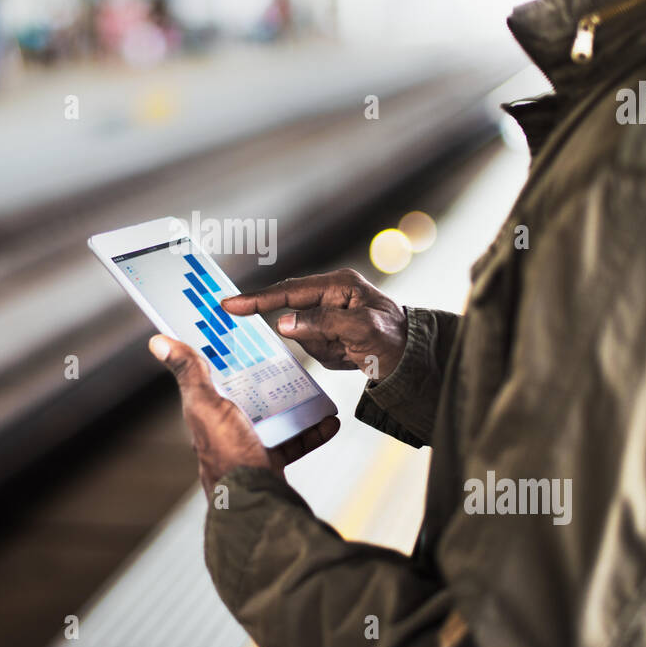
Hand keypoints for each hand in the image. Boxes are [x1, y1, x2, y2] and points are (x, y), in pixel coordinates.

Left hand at [149, 334, 339, 493]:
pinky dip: (311, 432)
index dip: (220, 357)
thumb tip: (159, 342)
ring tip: (308, 386)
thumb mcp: (207, 407)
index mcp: (205, 415)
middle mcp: (223, 432)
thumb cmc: (228, 458)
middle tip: (282, 356)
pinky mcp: (270, 464)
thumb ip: (190, 375)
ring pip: (272, 418)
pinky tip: (328, 421)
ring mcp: (247, 449)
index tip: (237, 336)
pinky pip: (294, 443)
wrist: (256, 507)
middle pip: (244, 396)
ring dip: (292, 403)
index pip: (209, 378)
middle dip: (263, 378)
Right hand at [220, 268, 407, 382]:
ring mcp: (330, 315)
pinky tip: (352, 355)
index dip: (258, 298)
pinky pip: (315, 348)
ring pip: (304, 336)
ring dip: (325, 349)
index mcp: (338, 285)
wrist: (415, 361)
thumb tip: (283, 322)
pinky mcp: (331, 333)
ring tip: (353, 351)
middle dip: (312, 336)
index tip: (230, 304)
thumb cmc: (394, 339)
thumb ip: (320, 323)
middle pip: (295, 314)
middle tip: (330, 344)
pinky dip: (332, 356)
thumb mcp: (361, 330)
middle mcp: (331, 295)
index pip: (289, 290)